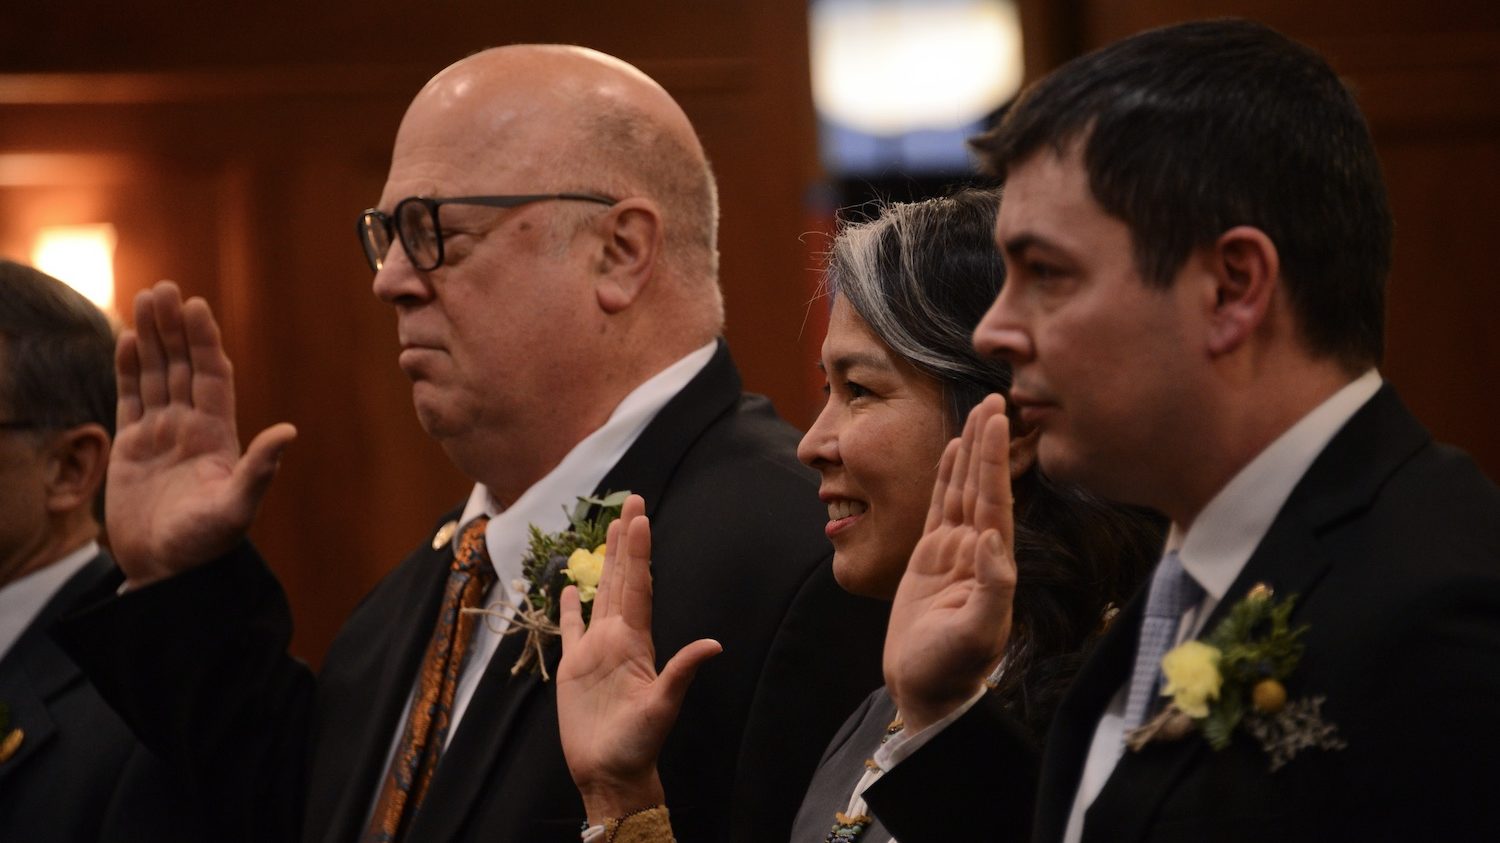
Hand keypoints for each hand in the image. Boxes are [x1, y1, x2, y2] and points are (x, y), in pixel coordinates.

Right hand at [108, 281, 296, 586]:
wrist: (168, 573)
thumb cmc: (206, 545)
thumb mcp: (237, 506)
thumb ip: (260, 468)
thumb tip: (289, 430)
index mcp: (218, 435)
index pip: (212, 376)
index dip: (205, 342)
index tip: (198, 308)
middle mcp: (191, 428)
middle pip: (183, 366)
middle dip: (176, 329)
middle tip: (166, 289)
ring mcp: (160, 435)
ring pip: (156, 375)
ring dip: (153, 339)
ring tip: (147, 299)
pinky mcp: (132, 448)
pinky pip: (130, 398)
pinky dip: (129, 369)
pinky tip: (128, 338)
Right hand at [556, 494, 720, 822]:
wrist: (611, 771)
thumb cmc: (639, 743)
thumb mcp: (663, 707)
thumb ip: (681, 672)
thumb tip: (713, 645)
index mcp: (637, 641)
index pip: (639, 586)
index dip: (639, 551)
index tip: (641, 517)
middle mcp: (618, 638)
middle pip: (623, 579)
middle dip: (627, 541)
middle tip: (633, 501)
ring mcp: (596, 650)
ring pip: (601, 595)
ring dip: (604, 563)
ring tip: (608, 531)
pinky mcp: (575, 667)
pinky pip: (572, 629)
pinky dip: (570, 608)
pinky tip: (570, 588)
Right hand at [884, 394, 1016, 732]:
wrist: (927, 689)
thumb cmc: (950, 668)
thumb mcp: (976, 633)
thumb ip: (991, 587)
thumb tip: (990, 539)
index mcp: (992, 562)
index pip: (995, 498)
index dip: (995, 457)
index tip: (999, 417)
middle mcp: (978, 550)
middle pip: (983, 484)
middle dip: (989, 441)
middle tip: (995, 396)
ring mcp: (955, 551)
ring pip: (964, 489)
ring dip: (972, 451)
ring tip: (978, 412)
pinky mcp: (932, 557)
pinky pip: (941, 506)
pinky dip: (948, 476)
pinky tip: (953, 451)